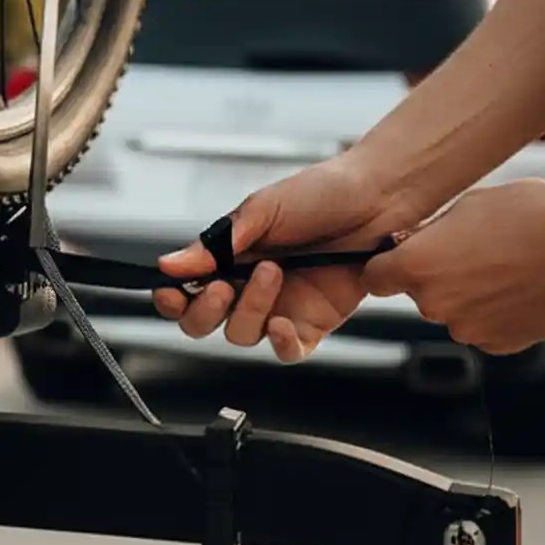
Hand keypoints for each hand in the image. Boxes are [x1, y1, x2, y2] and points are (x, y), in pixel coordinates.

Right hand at [153, 155, 420, 362]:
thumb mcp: (261, 210)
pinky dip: (280, 343)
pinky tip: (282, 324)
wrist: (376, 197)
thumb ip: (216, 244)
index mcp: (229, 258)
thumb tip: (170, 264)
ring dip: (250, 310)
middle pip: (205, 324)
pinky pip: (288, 350)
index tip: (169, 292)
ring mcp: (280, 307)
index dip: (172, 300)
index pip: (186, 292)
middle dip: (205, 311)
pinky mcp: (313, 322)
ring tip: (274, 271)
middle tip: (223, 287)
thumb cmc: (320, 194)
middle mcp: (248, 287)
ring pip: (242, 335)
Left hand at [362, 178, 544, 354]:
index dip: (386, 267)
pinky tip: (521, 289)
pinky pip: (483, 328)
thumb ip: (432, 231)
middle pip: (417, 294)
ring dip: (467, 296)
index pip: (374, 277)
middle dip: (434, 277)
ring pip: (452, 312)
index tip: (399, 258)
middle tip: (472, 253)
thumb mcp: (469, 205)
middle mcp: (433, 304)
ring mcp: (466, 330)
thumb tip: (416, 240)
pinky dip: (494, 314)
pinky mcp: (498, 345)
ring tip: (506, 267)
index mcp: (416, 265)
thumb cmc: (533, 214)